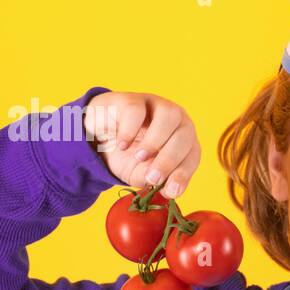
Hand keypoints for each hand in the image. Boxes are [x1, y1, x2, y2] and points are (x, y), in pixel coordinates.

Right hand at [83, 92, 201, 197]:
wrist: (96, 141)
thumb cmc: (128, 157)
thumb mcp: (143, 174)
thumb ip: (159, 181)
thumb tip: (170, 190)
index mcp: (183, 140)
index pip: (193, 155)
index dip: (184, 173)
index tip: (169, 190)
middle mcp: (175, 120)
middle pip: (185, 134)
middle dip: (169, 160)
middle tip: (152, 177)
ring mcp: (155, 105)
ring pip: (170, 114)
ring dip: (156, 141)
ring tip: (139, 157)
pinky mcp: (132, 99)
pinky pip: (137, 110)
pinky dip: (129, 131)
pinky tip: (122, 145)